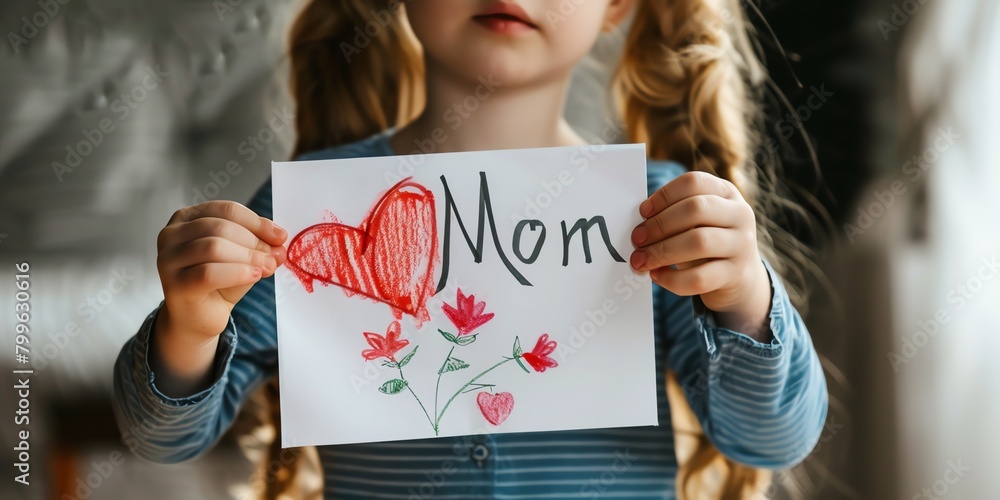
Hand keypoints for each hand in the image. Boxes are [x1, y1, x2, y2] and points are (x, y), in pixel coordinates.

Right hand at [156, 201, 287, 338]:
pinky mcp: (174, 284)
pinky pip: (208, 273)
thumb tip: (279, 240)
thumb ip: (258, 245)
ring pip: (213, 247)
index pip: (225, 210)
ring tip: (267, 267)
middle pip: (220, 227)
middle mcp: (171, 235)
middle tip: (274, 256)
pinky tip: (254, 276)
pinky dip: (237, 272)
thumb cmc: (218, 283)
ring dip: (248, 257)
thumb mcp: (242, 257)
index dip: (256, 222)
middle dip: (253, 241)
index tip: (280, 236)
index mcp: (186, 219)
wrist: (200, 318)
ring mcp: (168, 259)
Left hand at [630, 172, 771, 335]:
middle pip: (696, 209)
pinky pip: (700, 277)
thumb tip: (638, 228)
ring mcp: (741, 244)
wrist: (737, 273)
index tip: (643, 211)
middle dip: (660, 225)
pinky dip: (672, 279)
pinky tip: (656, 275)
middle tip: (636, 238)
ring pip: (699, 242)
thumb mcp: (697, 219)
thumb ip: (672, 215)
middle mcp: (739, 214)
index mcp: (725, 192)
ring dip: (662, 252)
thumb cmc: (706, 238)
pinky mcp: (734, 274)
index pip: (693, 182)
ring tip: (640, 260)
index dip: (664, 195)